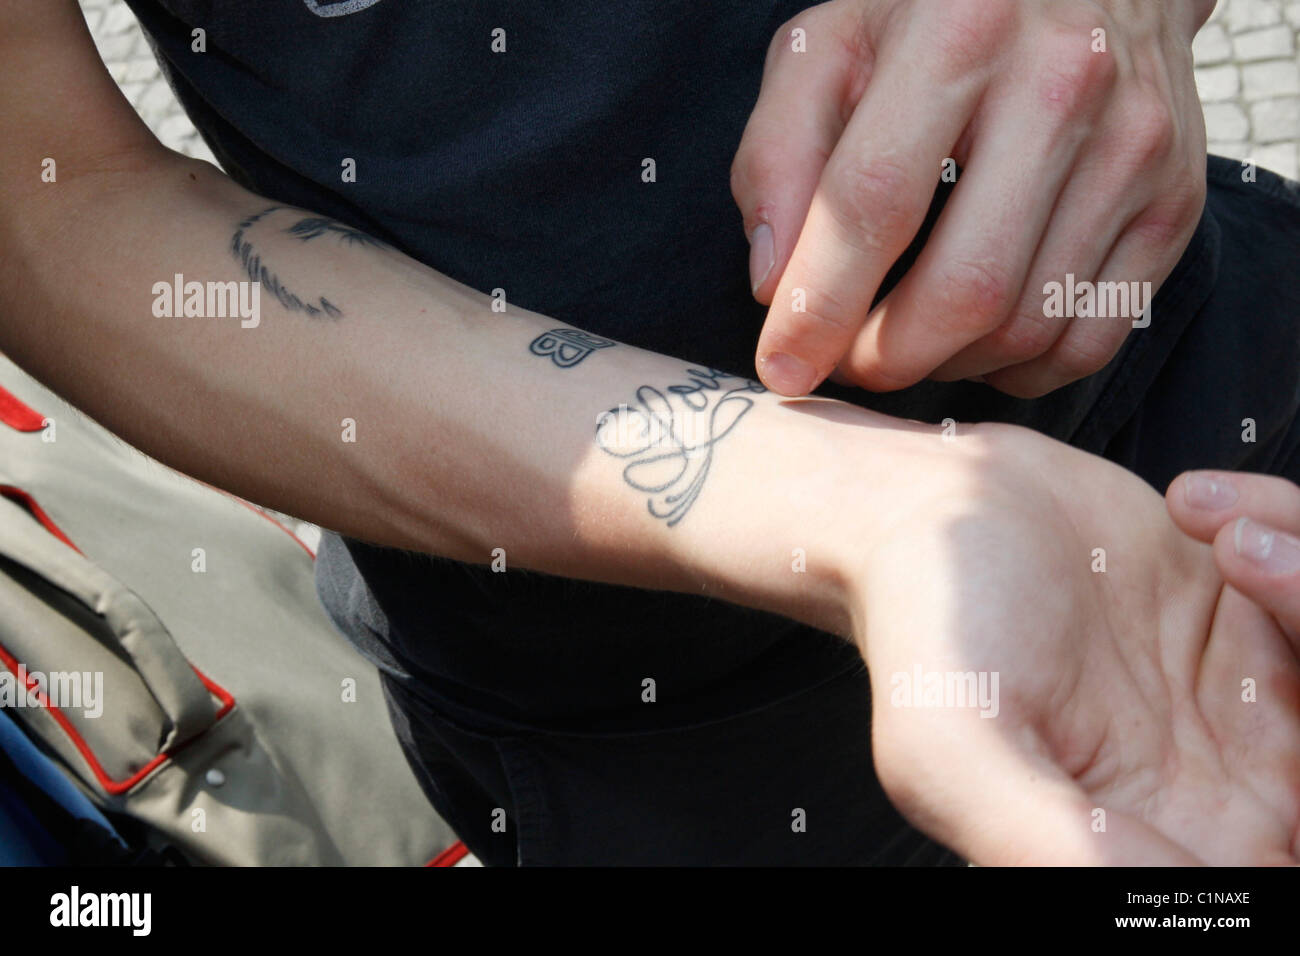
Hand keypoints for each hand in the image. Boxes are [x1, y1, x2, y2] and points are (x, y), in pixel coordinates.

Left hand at [732, 0, 1213, 398]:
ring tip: (901, 340)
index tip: (782, 365)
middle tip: (845, 360)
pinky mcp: (1176, 204)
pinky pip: (1088, 339)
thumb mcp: (828, 50)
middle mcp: (1065, 85)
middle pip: (964, 290)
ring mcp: (1135, 150)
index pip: (874, 203)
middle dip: (884, 358)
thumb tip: (774, 286)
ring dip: (944, 366)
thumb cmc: (934, 20)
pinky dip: (1017, 370)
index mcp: (960, 33)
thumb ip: (778, 156)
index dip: (818, 307)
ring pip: (1026, 327)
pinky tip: (974, 341)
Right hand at [838, 422, 1298, 863]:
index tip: (1277, 754)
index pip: (1280, 877)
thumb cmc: (928, 624)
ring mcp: (1247, 699)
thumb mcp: (953, 750)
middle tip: (1258, 584)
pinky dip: (1282, 526)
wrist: (924, 505)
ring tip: (1226, 537)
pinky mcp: (1252, 611)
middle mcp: (1221, 786)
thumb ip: (1056, 844)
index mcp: (1159, 844)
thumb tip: (1178, 901)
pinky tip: (1198, 509)